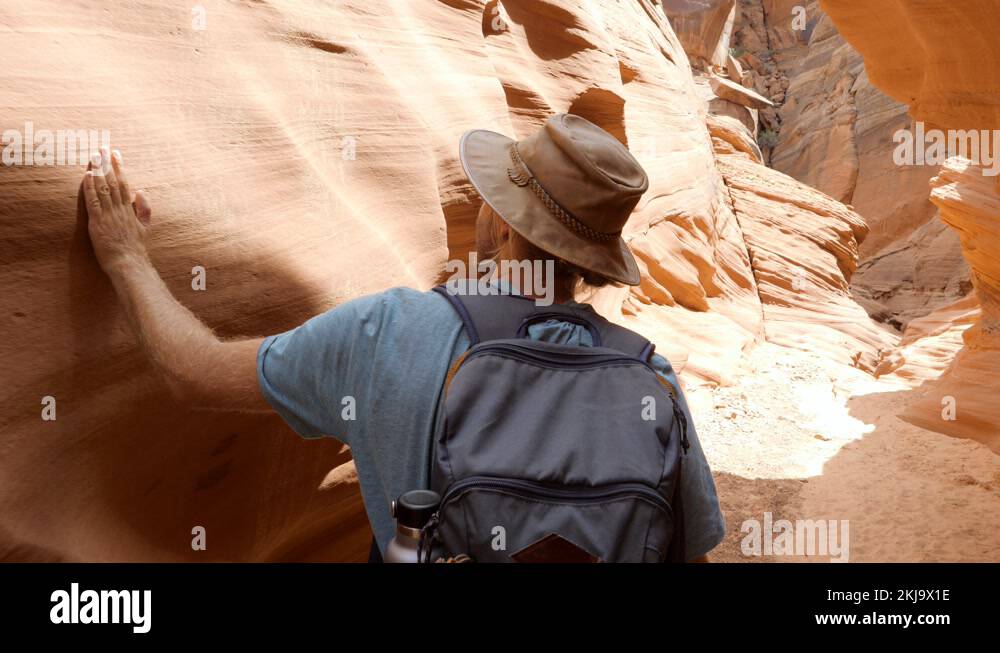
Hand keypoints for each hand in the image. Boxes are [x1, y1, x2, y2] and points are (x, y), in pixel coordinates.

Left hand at [82, 148, 152, 272]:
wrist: (129, 263)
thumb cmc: (135, 248)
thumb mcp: (145, 227)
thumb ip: (144, 209)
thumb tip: (142, 192)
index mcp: (130, 210)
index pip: (124, 183)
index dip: (119, 167)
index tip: (116, 154)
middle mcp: (120, 209)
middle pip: (113, 182)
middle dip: (108, 163)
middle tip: (103, 147)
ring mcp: (109, 215)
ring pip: (103, 188)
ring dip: (98, 170)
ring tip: (94, 155)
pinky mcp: (98, 222)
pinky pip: (93, 201)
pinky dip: (90, 187)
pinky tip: (87, 175)